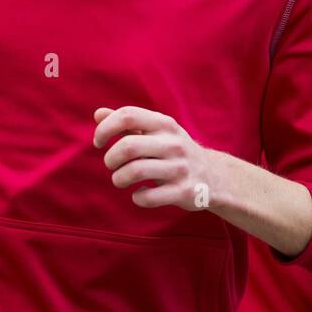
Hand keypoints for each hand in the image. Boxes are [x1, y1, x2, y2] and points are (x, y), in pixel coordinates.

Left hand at [93, 106, 219, 210]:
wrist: (214, 176)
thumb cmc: (174, 151)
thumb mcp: (156, 132)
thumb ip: (128, 123)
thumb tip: (98, 114)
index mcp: (164, 123)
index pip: (127, 115)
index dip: (105, 128)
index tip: (99, 142)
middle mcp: (173, 143)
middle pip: (127, 146)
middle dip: (110, 159)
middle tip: (112, 165)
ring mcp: (180, 167)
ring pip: (134, 172)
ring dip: (119, 179)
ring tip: (121, 180)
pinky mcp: (183, 191)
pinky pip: (147, 197)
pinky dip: (137, 197)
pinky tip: (140, 194)